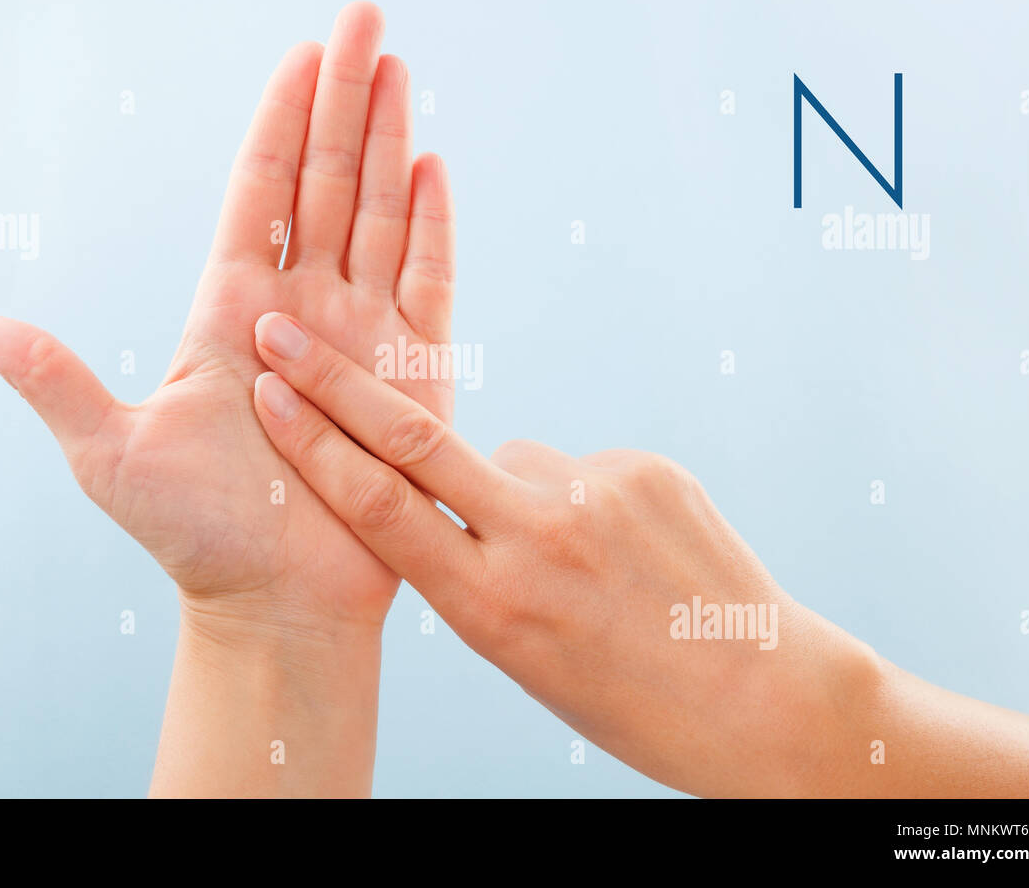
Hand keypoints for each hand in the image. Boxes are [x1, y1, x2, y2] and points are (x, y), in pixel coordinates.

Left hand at [0, 3, 454, 794]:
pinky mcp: (411, 375)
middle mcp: (299, 309)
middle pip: (326, 184)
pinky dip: (432, 227)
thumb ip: (52, 377)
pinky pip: (427, 284)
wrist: (277, 605)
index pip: (262, 193)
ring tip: (397, 70)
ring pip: (378, 216)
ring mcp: (358, 336)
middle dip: (343, 100)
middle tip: (363, 23)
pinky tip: (431, 169)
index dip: (279, 121)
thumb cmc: (195, 538)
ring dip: (389, 142)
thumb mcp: (108, 452)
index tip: (300, 53)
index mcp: (232, 310)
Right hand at [247, 312, 1028, 796]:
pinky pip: (581, 464)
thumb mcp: (520, 656)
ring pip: (514, 457)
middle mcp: (536, 541)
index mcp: (489, 607)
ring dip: (519, 492)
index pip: (377, 507)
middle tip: (282, 333)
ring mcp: (597, 493)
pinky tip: (630, 550)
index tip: (267, 393)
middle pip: (413, 439)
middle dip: (337, 382)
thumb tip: (464, 487)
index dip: (311, 444)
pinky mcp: (645, 464)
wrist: (762, 696)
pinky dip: (584, 496)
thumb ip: (474, 566)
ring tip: (584, 562)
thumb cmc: (627, 695)